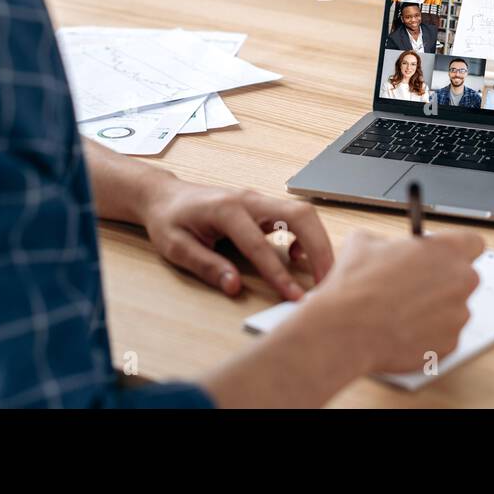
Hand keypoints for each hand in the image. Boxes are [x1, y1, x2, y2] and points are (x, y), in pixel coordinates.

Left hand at [141, 180, 334, 300]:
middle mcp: (248, 199)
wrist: (165, 196)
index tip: (294, 297)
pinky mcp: (263, 207)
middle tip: (328, 280)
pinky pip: (294, 217)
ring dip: (318, 242)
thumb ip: (207, 265)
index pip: (260, 244)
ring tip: (321, 274)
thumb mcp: (177, 247)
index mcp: (226, 209)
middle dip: (319, 247)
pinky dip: (305, 237)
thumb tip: (234, 286)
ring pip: (302, 213)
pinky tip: (297, 257)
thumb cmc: (170, 220)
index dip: (279, 273)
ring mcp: (258, 200)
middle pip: (299, 215)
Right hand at [300, 229, 482, 374]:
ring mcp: (457, 316)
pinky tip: (401, 328)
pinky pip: (443, 335)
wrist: (346, 329)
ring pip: (454, 308)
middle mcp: (460, 282)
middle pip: (464, 277)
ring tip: (401, 310)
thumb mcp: (364, 242)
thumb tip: (389, 249)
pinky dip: (427, 333)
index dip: (456, 248)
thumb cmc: (356, 286)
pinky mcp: (448, 345)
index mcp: (446, 250)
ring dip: (435, 308)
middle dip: (443, 280)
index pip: (473, 242)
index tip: (443, 255)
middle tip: (414, 284)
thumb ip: (390, 243)